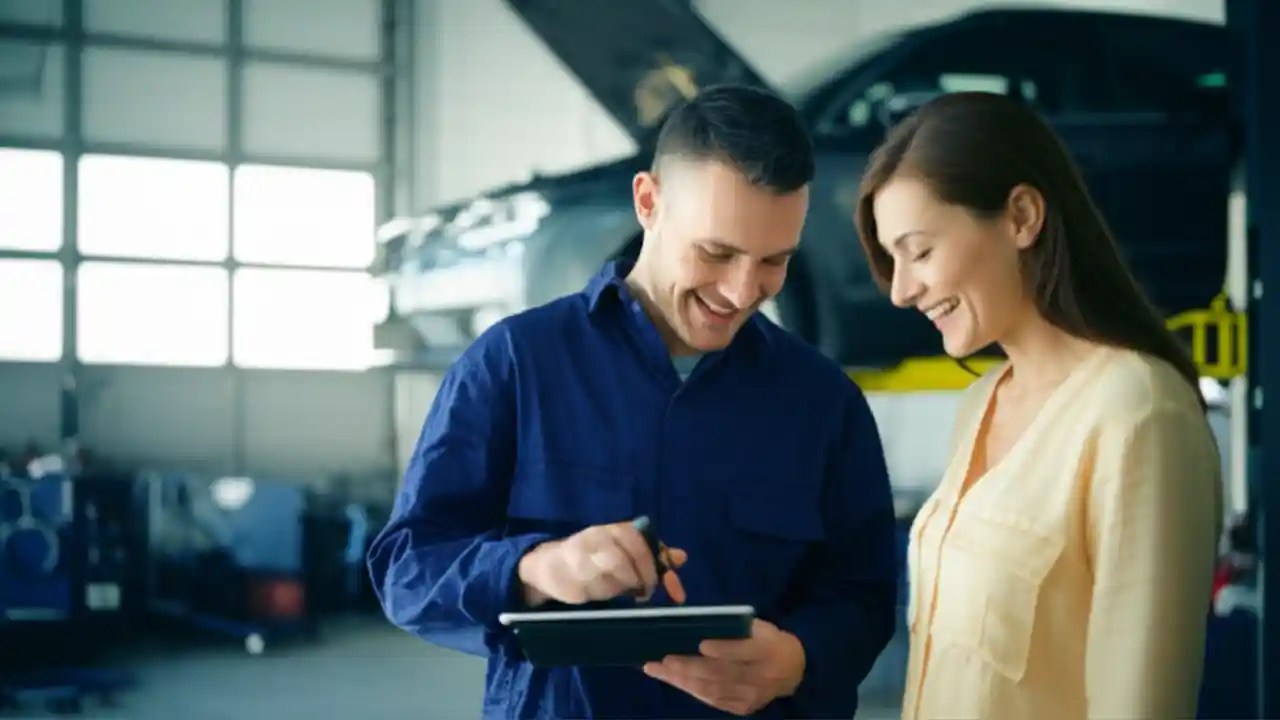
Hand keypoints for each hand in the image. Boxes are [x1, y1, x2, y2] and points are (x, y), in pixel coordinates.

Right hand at [517, 520, 687, 606]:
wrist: (552, 565)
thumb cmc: (596, 558)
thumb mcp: (627, 553)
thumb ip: (654, 555)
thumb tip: (681, 557)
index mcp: (616, 529)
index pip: (641, 541)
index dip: (656, 564)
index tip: (665, 587)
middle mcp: (598, 537)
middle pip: (625, 558)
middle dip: (640, 578)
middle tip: (645, 594)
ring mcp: (581, 554)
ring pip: (611, 572)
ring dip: (620, 586)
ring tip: (621, 591)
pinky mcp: (568, 574)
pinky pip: (593, 586)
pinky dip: (603, 592)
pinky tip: (600, 591)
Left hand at [642, 619, 805, 716]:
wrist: (794, 671)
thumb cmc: (770, 641)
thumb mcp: (761, 627)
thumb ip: (737, 627)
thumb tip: (700, 624)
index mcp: (767, 650)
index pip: (743, 652)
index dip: (722, 650)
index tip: (700, 644)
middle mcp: (760, 676)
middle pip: (721, 674)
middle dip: (689, 668)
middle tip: (662, 661)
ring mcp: (752, 696)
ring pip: (713, 690)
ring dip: (683, 681)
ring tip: (658, 671)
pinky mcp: (744, 707)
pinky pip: (715, 701)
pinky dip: (693, 691)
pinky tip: (675, 681)